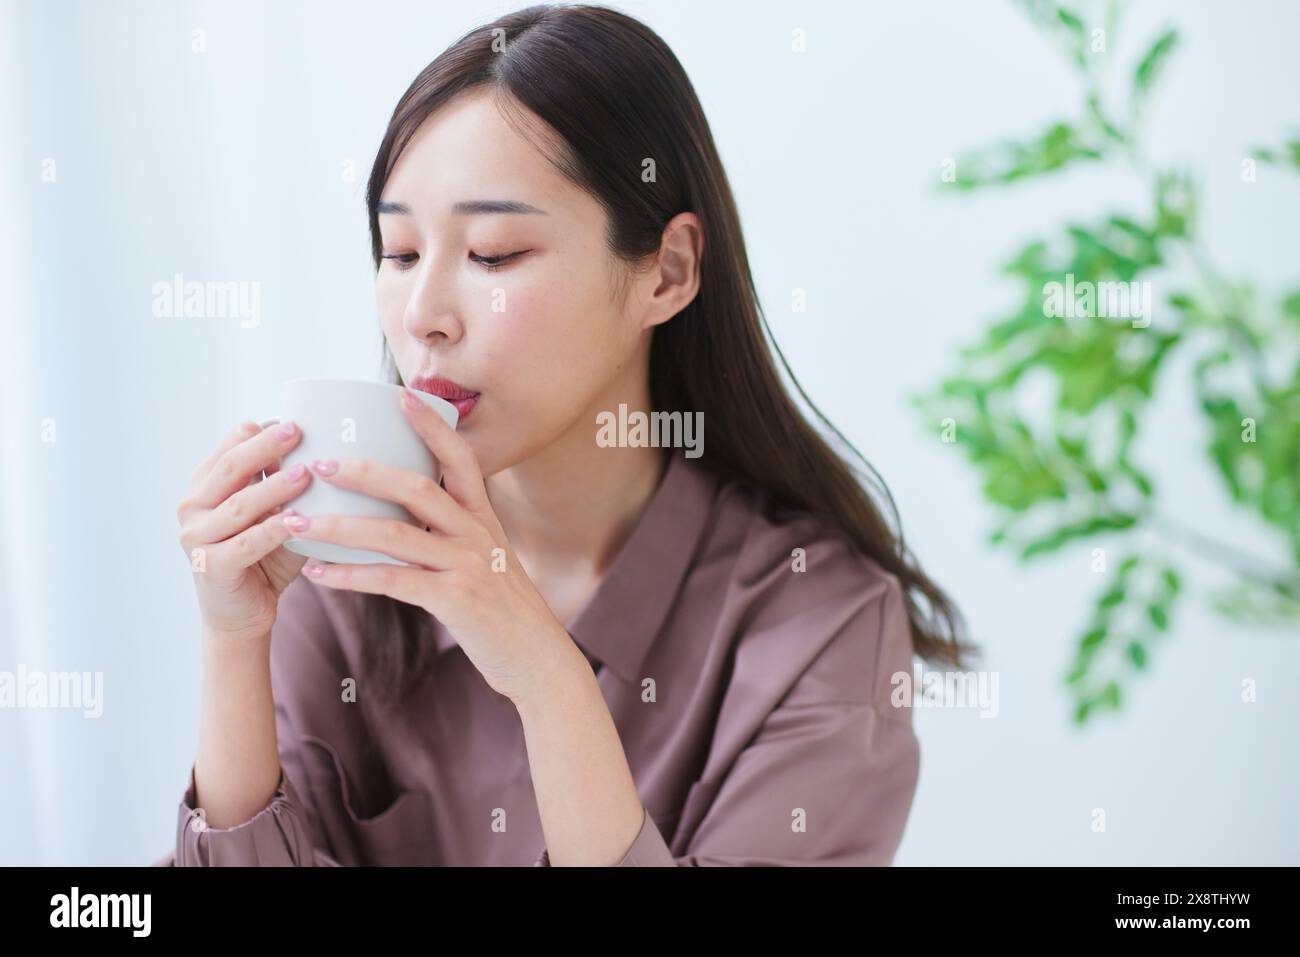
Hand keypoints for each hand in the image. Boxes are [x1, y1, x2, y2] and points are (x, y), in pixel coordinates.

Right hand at [177, 420, 313, 641]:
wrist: (242, 615)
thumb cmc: (264, 557)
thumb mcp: (274, 513)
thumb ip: (286, 484)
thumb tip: (324, 446)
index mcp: (205, 486)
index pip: (227, 449)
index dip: (258, 433)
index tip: (294, 420)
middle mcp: (193, 508)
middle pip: (230, 469)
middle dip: (265, 447)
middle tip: (297, 430)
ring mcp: (197, 538)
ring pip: (240, 505)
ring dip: (274, 487)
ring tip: (306, 473)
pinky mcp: (212, 567)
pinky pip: (246, 544)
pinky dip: (273, 530)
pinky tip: (297, 520)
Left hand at [284, 388, 572, 701]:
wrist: (537, 657)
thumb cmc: (503, 607)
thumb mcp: (488, 557)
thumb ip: (455, 531)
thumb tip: (408, 510)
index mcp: (483, 517)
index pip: (459, 458)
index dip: (431, 426)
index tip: (400, 395)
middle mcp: (477, 533)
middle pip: (416, 487)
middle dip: (363, 471)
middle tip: (319, 462)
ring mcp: (466, 565)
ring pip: (395, 534)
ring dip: (340, 526)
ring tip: (298, 522)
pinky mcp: (454, 600)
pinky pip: (392, 581)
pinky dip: (350, 575)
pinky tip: (318, 572)